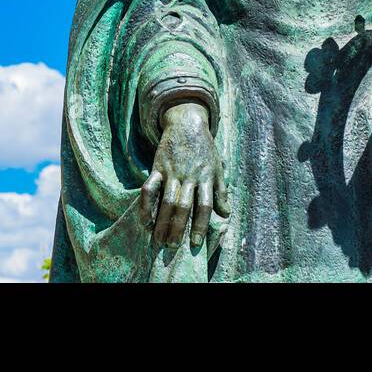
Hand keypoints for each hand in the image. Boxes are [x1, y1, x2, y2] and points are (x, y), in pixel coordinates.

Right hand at [141, 101, 228, 250]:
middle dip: (178, 228)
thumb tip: (226, 213)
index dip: (201, 225)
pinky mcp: (158, 168)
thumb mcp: (217, 167)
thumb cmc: (205, 149)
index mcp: (206, 177)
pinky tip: (145, 221)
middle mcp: (189, 176)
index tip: (196, 243)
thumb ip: (221, 191)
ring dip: (162, 222)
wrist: (187, 124)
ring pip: (167, 201)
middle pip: (184, 206)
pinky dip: (146, 205)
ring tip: (159, 240)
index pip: (205, 205)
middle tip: (173, 247)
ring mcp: (172, 172)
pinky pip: (149, 188)